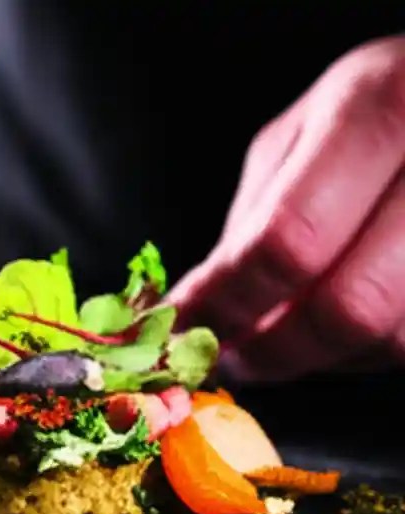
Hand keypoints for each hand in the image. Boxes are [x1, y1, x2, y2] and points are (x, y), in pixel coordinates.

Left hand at [166, 34, 404, 382]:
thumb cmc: (381, 103)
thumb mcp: (303, 133)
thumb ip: (253, 219)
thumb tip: (197, 309)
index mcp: (382, 111)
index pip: (289, 241)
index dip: (225, 301)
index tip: (181, 326)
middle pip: (351, 307)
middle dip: (273, 350)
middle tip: (228, 358)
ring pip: (394, 338)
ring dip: (323, 358)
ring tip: (282, 339)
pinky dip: (367, 352)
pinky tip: (341, 331)